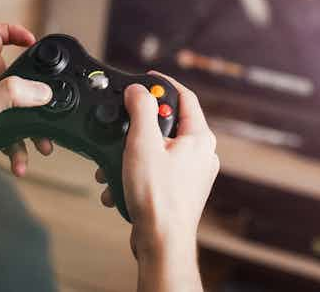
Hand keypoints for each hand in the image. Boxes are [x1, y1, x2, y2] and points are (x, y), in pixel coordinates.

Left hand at [0, 24, 53, 175]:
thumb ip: (13, 93)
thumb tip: (42, 91)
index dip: (15, 33)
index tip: (34, 43)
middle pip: (18, 76)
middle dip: (37, 92)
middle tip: (47, 102)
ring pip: (19, 110)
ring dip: (33, 129)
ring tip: (42, 144)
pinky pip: (12, 136)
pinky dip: (20, 150)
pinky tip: (21, 163)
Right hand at [95, 73, 217, 291]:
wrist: (162, 241)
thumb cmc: (158, 197)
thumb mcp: (143, 144)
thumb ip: (141, 111)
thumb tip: (139, 91)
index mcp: (200, 138)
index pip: (186, 97)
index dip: (165, 84)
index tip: (148, 78)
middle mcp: (202, 153)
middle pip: (169, 123)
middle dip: (140, 126)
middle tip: (124, 127)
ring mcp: (193, 172)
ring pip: (159, 149)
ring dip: (133, 153)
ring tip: (117, 163)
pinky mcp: (180, 188)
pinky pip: (157, 169)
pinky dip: (137, 171)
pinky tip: (121, 183)